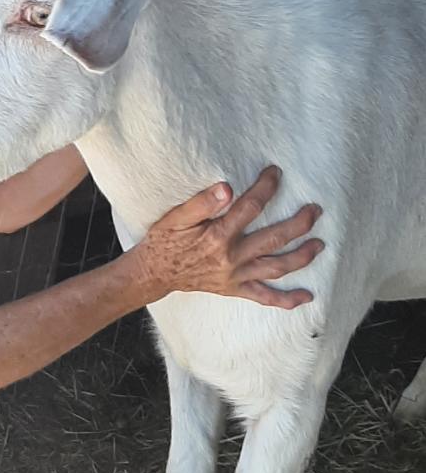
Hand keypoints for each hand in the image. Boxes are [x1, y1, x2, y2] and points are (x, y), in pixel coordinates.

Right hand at [133, 165, 323, 308]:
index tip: (276, 173)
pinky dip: (286, 299)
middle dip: (299, 224)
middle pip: (274, 239)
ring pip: (277, 267)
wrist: (154, 274)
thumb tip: (227, 189)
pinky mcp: (234, 289)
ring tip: (319, 244)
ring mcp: (235, 276)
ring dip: (302, 256)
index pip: (251, 207)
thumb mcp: (175, 218)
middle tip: (315, 211)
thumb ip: (201, 203)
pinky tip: (306, 296)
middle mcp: (231, 258)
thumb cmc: (164, 242)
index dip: (266, 187)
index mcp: (218, 236)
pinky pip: (264, 297)